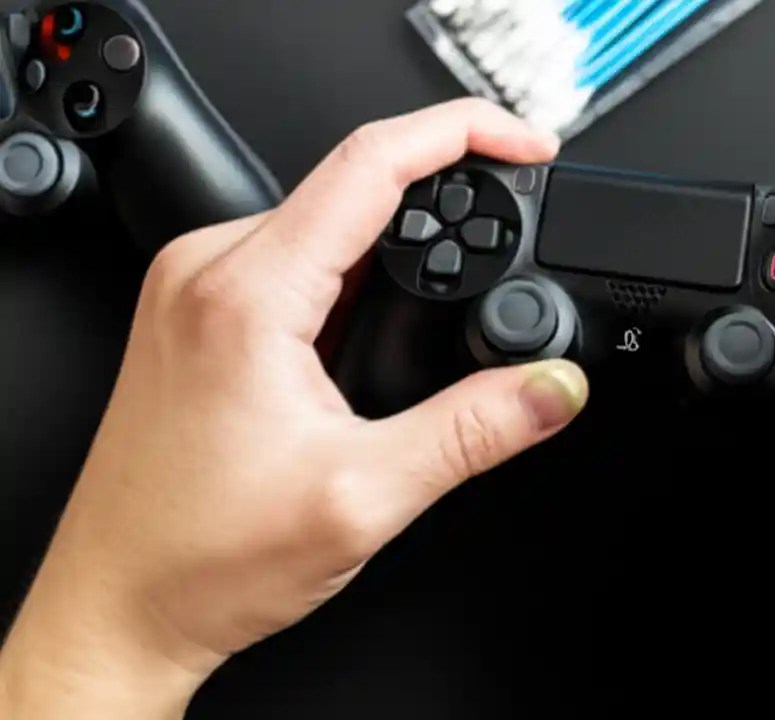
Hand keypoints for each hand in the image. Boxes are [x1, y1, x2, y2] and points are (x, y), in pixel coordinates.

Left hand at [0, 99, 587, 718]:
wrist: (122, 604)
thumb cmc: (200, 556)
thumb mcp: (365, 495)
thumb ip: (476, 431)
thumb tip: (552, 384)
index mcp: (247, 295)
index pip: (371, 161)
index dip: (466, 134)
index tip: (525, 144)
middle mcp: (209, 272)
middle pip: (353, 180)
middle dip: (446, 187)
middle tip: (513, 219)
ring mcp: (197, 290)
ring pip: (326, 219)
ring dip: (400, 234)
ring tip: (460, 277)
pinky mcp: (200, 315)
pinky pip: (294, 256)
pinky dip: (356, 268)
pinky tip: (384, 315)